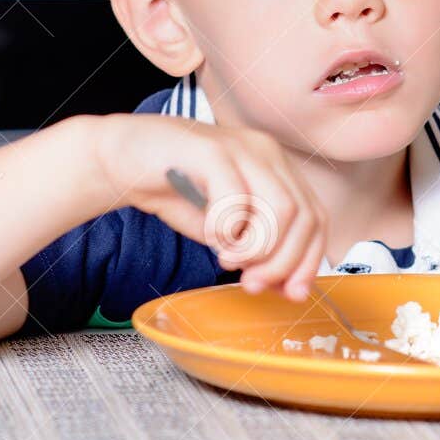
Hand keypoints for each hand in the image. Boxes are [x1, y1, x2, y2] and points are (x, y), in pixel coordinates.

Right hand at [91, 114, 327, 300]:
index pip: (316, 218)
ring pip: (280, 210)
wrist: (124, 160)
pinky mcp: (210, 150)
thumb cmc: (177, 191)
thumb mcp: (227, 231)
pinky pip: (236, 198)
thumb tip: (289, 287)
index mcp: (278, 169)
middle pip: (303, 217)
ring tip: (226, 257)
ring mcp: (241, 147)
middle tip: (250, 282)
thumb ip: (259, 251)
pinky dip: (226, 229)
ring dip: (255, 248)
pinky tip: (211, 235)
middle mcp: (267, 153)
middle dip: (281, 262)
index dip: (308, 261)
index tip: (291, 293)